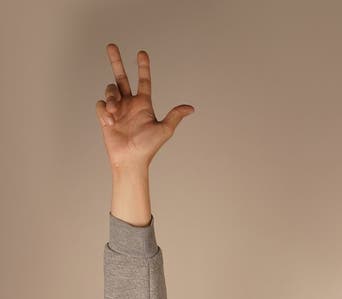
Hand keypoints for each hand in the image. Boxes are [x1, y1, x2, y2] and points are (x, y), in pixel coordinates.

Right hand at [95, 43, 194, 169]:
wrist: (131, 160)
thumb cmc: (148, 148)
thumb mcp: (164, 130)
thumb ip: (175, 116)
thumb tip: (190, 108)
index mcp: (143, 104)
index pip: (143, 81)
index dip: (143, 67)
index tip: (142, 53)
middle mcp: (129, 103)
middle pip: (121, 77)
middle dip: (116, 61)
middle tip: (111, 45)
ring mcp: (117, 109)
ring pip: (110, 90)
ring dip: (111, 96)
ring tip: (114, 110)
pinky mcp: (105, 117)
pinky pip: (101, 104)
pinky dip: (104, 111)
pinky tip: (110, 122)